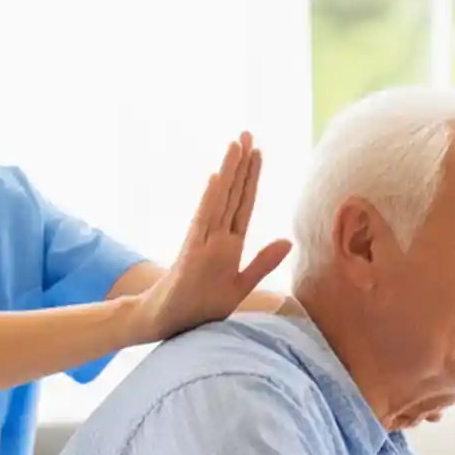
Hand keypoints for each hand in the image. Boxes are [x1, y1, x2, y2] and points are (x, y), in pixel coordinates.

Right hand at [129, 132, 292, 342]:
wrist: (166, 322)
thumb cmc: (199, 307)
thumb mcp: (240, 286)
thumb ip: (262, 263)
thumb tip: (288, 240)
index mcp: (229, 244)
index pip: (243, 204)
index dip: (252, 178)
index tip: (258, 151)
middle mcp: (215, 237)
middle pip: (232, 194)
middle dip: (241, 164)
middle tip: (247, 132)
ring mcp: (202, 242)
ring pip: (219, 201)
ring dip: (228, 173)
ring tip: (236, 145)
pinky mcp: (191, 253)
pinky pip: (202, 223)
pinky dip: (210, 201)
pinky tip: (217, 179)